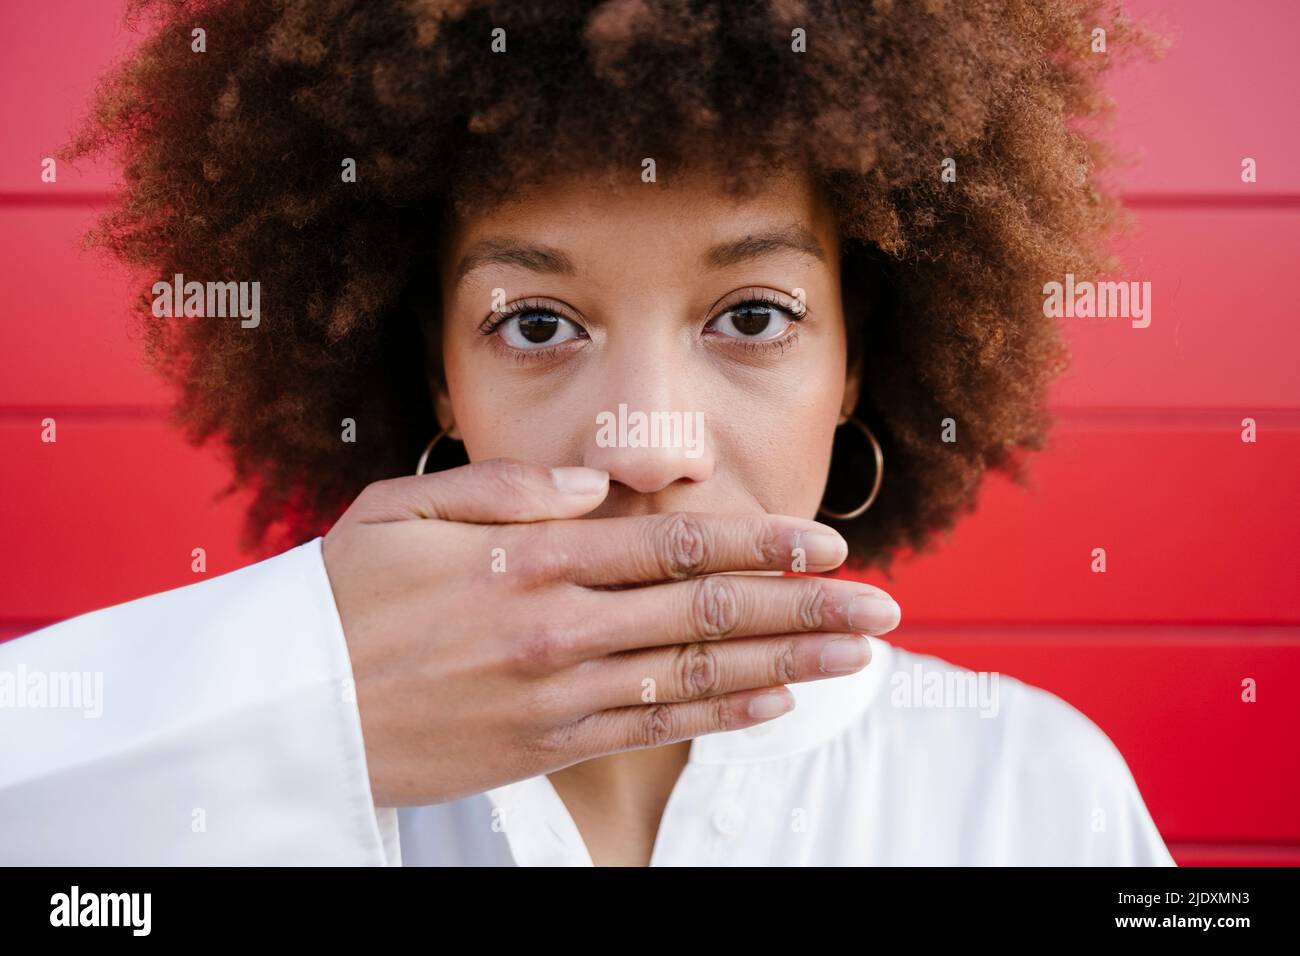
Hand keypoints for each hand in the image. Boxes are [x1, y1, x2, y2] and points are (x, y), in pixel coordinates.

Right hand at [322, 458, 901, 806]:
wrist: (291, 708)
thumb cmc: (342, 597)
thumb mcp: (404, 507)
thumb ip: (507, 487)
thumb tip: (596, 482)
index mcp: (530, 557)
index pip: (671, 543)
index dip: (757, 541)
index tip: (824, 541)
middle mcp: (559, 626)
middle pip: (705, 610)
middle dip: (803, 606)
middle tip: (881, 605)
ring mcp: (557, 692)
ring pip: (697, 673)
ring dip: (786, 661)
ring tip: (856, 655)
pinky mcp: (546, 744)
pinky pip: (653, 727)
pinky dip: (721, 715)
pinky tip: (777, 702)